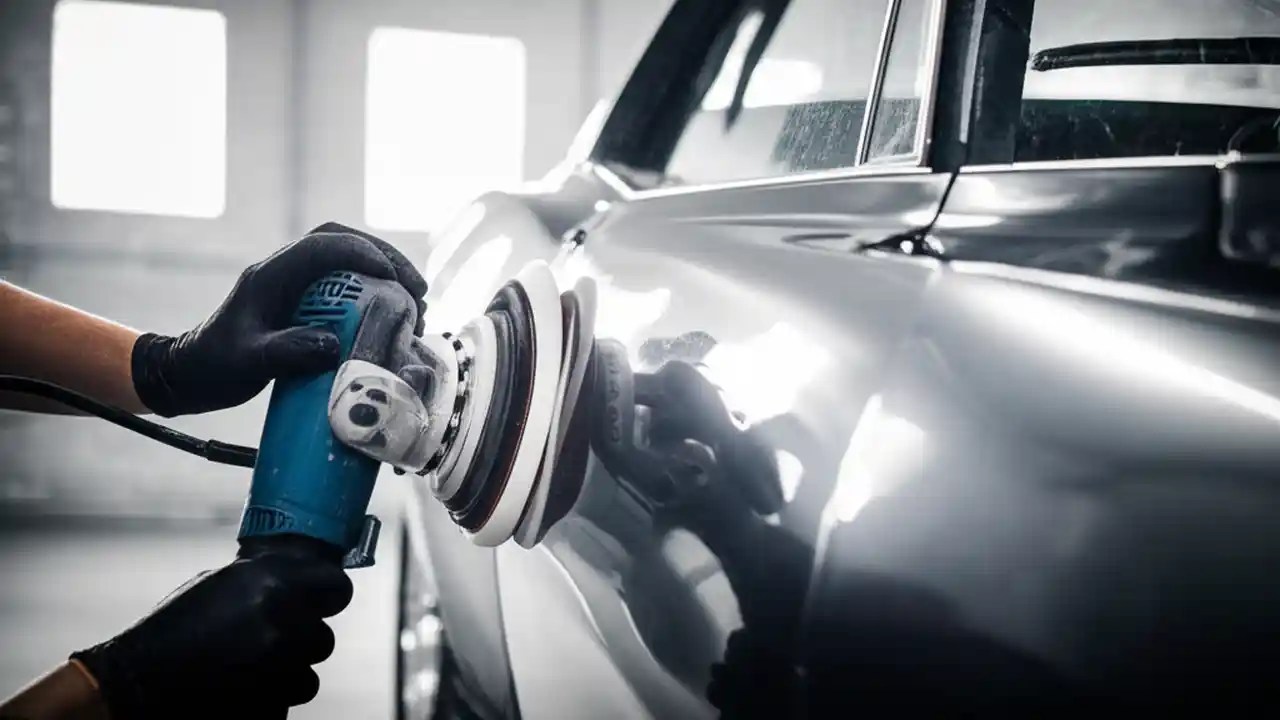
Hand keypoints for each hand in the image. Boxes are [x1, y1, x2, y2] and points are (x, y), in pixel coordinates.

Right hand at [70, 540, 352, 718]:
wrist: (136, 683)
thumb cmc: (172, 629)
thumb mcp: (218, 584)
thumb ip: (266, 579)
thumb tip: (300, 577)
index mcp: (272, 583)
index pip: (338, 587)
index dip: (327, 595)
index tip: (319, 600)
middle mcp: (283, 623)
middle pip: (323, 636)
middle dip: (300, 639)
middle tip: (267, 639)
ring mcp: (279, 669)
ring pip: (309, 674)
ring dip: (286, 672)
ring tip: (246, 667)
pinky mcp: (272, 706)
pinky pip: (286, 701)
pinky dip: (268, 697)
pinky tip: (238, 688)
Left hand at [132, 222, 427, 416]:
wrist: (190, 374)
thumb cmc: (215, 366)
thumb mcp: (249, 362)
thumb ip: (286, 351)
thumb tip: (334, 344)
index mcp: (271, 274)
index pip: (323, 245)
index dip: (363, 254)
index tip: (395, 280)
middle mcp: (285, 270)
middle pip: (342, 240)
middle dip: (386, 257)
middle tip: (417, 289)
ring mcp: (294, 282)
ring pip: (346, 257)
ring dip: (385, 272)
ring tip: (416, 302)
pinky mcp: (302, 300)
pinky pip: (345, 282)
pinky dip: (374, 291)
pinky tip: (394, 315)